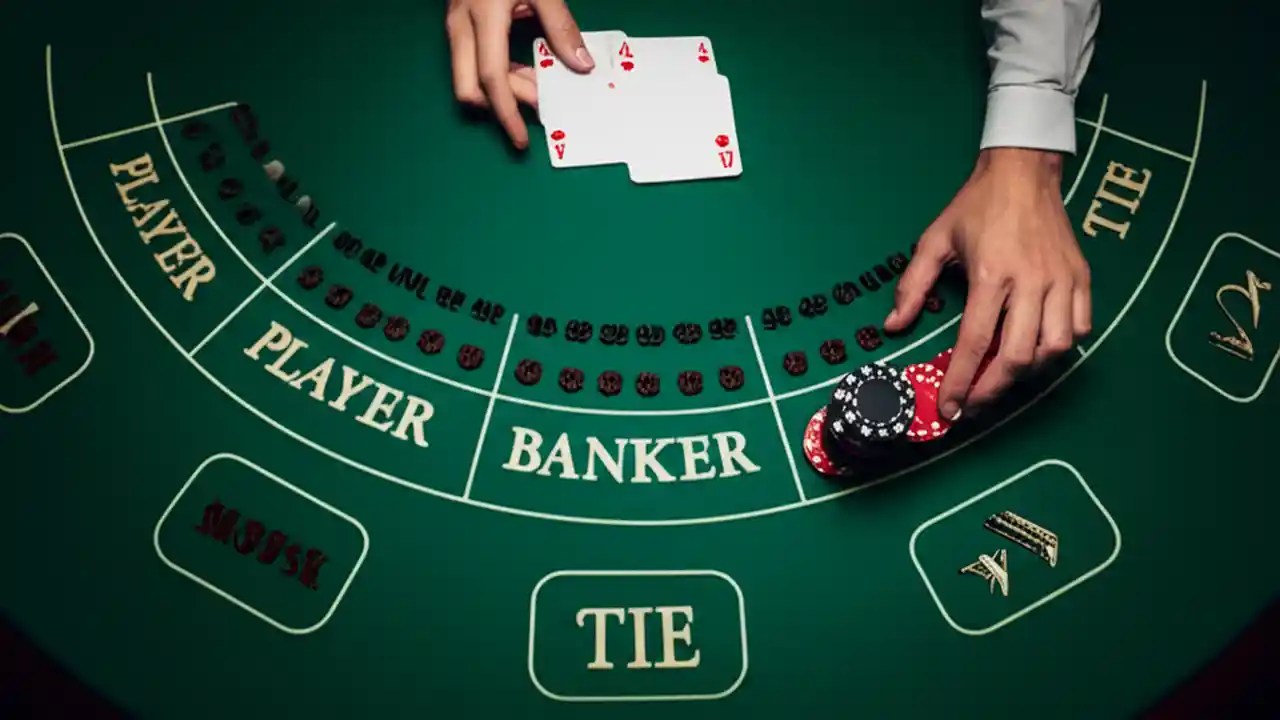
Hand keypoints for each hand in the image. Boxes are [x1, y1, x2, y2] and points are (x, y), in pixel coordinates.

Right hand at [446, 0, 595, 148]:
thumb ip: (561, 25)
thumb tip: (582, 65)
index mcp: (482, 16)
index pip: (493, 79)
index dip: (508, 112)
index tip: (523, 137)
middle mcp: (461, 25)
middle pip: (471, 88)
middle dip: (503, 107)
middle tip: (539, 111)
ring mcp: (456, 23)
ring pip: (470, 77)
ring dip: (504, 89)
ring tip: (539, 89)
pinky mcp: (460, 22)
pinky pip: (475, 61)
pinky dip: (499, 72)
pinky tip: (525, 71)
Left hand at [884, 147, 1091, 420]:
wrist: (1023, 171)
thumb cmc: (977, 207)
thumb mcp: (934, 241)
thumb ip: (912, 286)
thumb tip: (892, 327)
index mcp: (992, 275)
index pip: (975, 343)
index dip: (961, 382)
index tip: (948, 409)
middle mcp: (1032, 282)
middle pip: (1018, 356)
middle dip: (993, 390)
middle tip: (973, 405)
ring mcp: (1062, 281)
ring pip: (1055, 349)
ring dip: (1029, 372)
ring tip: (1004, 377)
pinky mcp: (1082, 278)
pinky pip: (1080, 328)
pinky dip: (1060, 347)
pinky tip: (1038, 348)